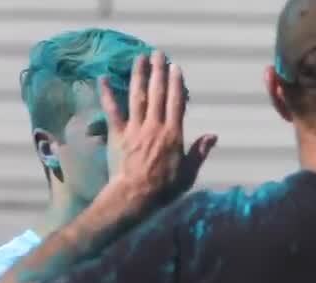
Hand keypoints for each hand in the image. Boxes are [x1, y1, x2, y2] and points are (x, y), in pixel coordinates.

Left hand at [99, 51, 216, 207]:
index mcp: (173, 134)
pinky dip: (107, 94)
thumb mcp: (189, 174)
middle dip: (158, 72)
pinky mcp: (118, 134)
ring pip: (138, 96)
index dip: (177, 84)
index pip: (176, 103)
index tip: (176, 67)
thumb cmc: (164, 189)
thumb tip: (213, 136)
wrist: (135, 196)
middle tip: (158, 54)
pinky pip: (112, 111)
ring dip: (139, 75)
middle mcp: (155, 126)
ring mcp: (135, 128)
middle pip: (158, 94)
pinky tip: (103, 78)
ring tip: (139, 58)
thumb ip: (199, 152)